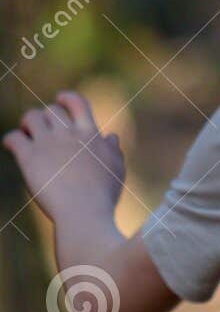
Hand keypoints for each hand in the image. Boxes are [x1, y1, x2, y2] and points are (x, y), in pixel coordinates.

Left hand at [3, 92, 124, 223]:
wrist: (84, 213)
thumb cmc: (103, 196)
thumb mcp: (116, 170)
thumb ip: (113, 150)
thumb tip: (111, 136)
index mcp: (89, 134)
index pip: (77, 102)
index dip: (66, 98)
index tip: (60, 100)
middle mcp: (67, 134)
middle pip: (51, 110)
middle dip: (45, 117)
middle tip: (42, 130)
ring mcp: (47, 144)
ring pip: (30, 118)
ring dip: (27, 124)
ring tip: (27, 135)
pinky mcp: (29, 158)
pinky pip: (14, 138)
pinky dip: (11, 141)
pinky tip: (12, 148)